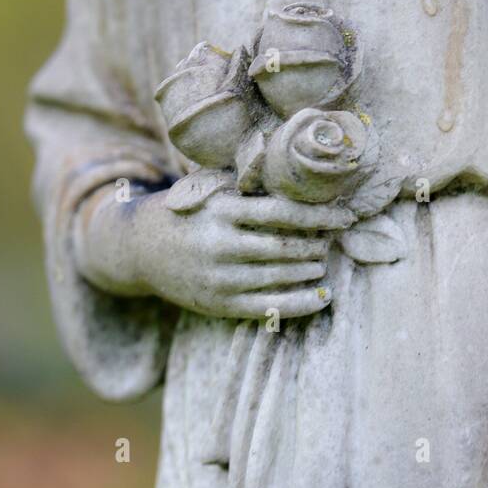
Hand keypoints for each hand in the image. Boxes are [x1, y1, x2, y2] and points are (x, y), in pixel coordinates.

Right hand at [74, 180, 354, 321]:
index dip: (320, 215)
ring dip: (311, 270)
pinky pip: (268, 307)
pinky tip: (323, 297)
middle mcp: (220, 245)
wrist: (139, 248)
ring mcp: (219, 278)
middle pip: (285, 247)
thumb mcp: (212, 189)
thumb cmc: (189, 211)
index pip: (283, 212)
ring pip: (280, 276)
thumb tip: (304, 179)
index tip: (347, 216)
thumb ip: (250, 185)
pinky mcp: (218, 304)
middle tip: (334, 239)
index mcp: (222, 210)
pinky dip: (301, 303)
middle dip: (317, 244)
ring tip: (326, 261)